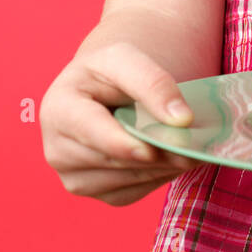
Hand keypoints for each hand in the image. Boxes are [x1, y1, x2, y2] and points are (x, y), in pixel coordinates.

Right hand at [40, 41, 198, 205]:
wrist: (101, 90)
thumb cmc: (109, 72)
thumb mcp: (126, 59)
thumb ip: (153, 83)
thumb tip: (182, 120)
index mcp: (58, 109)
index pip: (89, 131)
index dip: (120, 143)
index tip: (151, 150)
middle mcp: (58, 149)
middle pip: (112, 160)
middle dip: (154, 155)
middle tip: (193, 149)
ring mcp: (74, 176)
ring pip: (125, 180)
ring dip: (160, 168)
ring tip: (189, 151)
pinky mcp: (94, 191)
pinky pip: (130, 193)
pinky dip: (155, 178)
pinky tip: (171, 160)